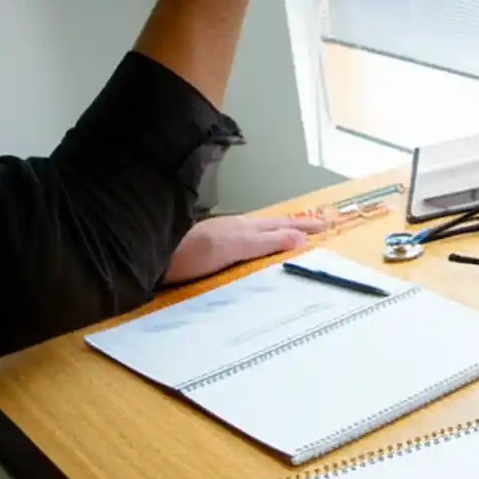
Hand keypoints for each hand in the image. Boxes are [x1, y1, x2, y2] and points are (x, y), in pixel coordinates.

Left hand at [163, 215, 325, 284]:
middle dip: (297, 226)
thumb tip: (300, 236)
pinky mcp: (212, 247)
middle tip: (318, 228)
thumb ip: (266, 241)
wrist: (151, 253)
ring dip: (280, 234)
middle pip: (273, 225)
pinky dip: (262, 244)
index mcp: (246, 227)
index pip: (284, 225)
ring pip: (260, 232)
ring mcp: (224, 236)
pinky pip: (247, 243)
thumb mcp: (235, 247)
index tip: (327, 225)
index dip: (305, 226)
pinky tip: (256, 251)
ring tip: (294, 237)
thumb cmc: (192, 252)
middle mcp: (237, 228)